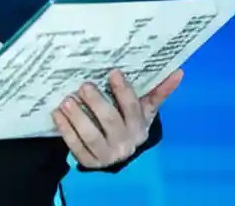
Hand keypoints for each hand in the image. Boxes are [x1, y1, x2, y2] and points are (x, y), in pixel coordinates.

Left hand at [51, 68, 182, 168]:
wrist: (119, 152)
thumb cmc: (130, 122)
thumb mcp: (145, 109)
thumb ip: (159, 91)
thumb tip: (178, 72)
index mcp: (139, 127)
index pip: (133, 108)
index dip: (123, 90)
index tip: (112, 72)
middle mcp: (125, 143)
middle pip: (110, 121)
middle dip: (96, 102)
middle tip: (83, 85)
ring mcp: (106, 154)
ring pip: (91, 136)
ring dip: (77, 117)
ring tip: (66, 100)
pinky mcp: (89, 162)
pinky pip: (75, 146)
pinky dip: (65, 130)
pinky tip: (56, 114)